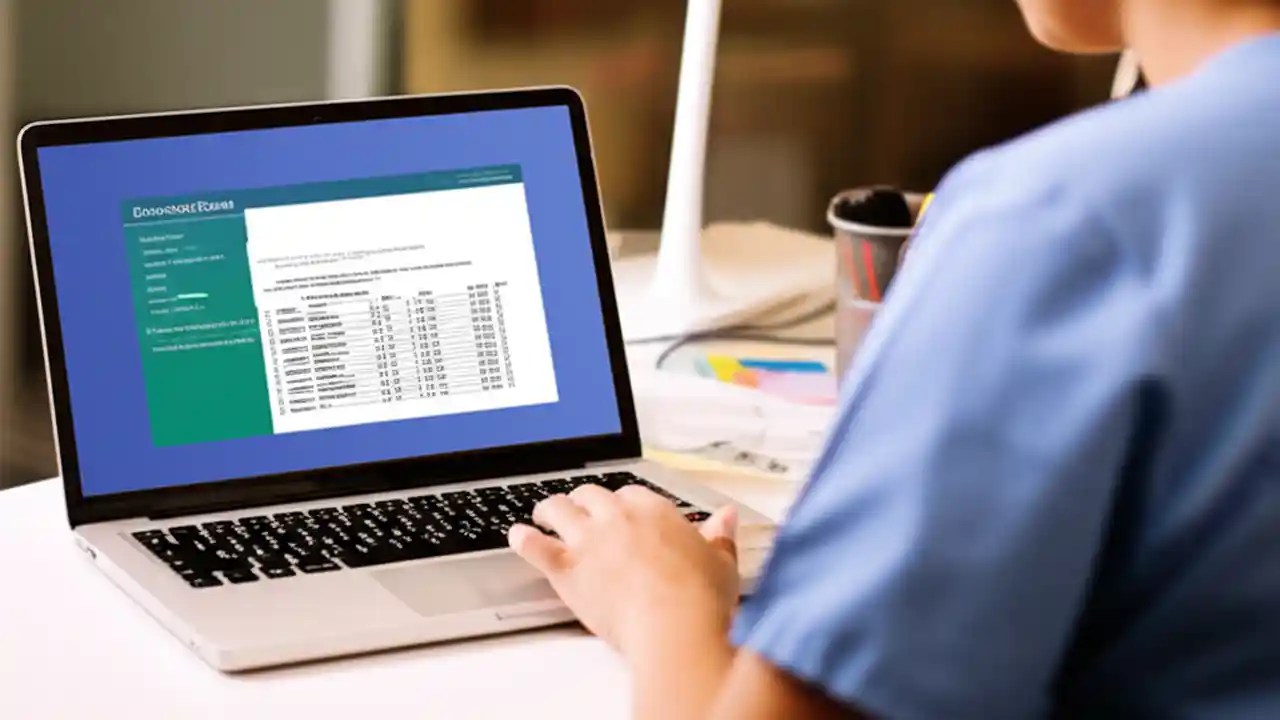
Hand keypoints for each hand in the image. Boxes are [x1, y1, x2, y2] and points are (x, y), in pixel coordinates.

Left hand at [508, 485, 739, 662]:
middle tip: (579, 508)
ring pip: (557, 509)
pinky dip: (523, 538)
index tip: (621, 510)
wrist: (673, 624)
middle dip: (583, 500)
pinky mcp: (566, 568)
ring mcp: (588, 540)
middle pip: (590, 495)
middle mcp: (617, 517)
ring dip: (549, 509)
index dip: (622, 502)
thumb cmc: (699, 597)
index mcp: (653, 510)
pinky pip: (535, 545)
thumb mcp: (720, 561)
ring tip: (544, 512)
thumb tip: (726, 517)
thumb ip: (719, 535)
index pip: (630, 493)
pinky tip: (517, 536)